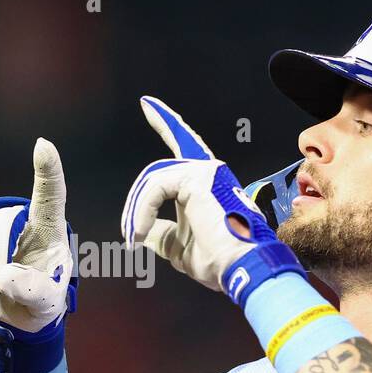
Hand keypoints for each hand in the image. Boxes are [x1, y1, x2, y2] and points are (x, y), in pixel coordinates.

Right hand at [0, 138, 75, 333]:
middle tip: (1, 291)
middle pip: (0, 227)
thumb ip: (36, 290)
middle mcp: (18, 219)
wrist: (16, 310)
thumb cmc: (42, 298)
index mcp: (49, 229)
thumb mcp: (49, 301)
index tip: (44, 146)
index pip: (50, 195)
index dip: (47, 171)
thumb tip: (3, 276)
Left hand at [121, 96, 304, 305]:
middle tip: (129, 233)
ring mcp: (206, 171)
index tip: (147, 104)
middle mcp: (210, 172)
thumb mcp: (181, 248)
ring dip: (138, 211)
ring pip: (154, 180)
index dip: (166, 124)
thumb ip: (162, 235)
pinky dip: (142, 211)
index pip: (184, 148)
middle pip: (160, 168)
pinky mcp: (198, 176)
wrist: (241, 268)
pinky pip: (155, 187)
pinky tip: (139, 232)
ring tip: (134, 239)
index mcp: (208, 187)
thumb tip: (142, 232)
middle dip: (139, 198)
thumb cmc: (220, 262)